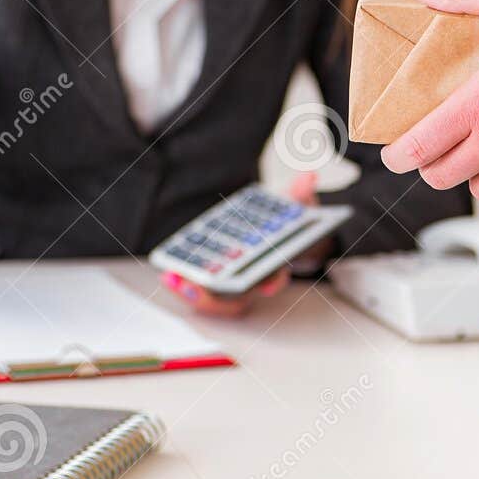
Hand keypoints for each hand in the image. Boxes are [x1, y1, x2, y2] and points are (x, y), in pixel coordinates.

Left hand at [164, 172, 324, 317]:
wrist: (267, 224)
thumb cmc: (280, 218)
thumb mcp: (291, 202)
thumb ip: (298, 192)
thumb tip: (307, 176)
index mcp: (275, 263)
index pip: (276, 276)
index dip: (272, 281)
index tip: (266, 284)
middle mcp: (254, 279)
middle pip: (240, 296)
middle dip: (218, 296)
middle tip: (197, 286)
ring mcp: (233, 282)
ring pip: (218, 301)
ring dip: (198, 296)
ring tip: (178, 280)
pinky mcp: (213, 283)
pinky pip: (201, 295)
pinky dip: (185, 288)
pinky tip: (170, 275)